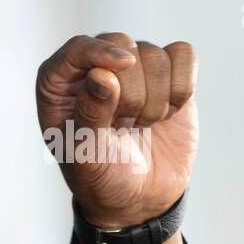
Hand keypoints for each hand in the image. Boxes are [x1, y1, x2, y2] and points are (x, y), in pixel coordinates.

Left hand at [36, 33, 197, 228]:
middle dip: (131, 91)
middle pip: (121, 46)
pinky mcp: (167, 74)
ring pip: (154, 54)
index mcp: (59, 85)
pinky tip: (166, 114)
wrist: (139, 196)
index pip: (77, 47)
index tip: (121, 67)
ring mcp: (132, 69)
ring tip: (138, 126)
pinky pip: (184, 56)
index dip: (100, 51)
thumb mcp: (86, 155)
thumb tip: (101, 74)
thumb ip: (90, 115)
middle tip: (121, 126)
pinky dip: (181, 88)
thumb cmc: (101, 176)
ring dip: (154, 100)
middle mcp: (94, 68)